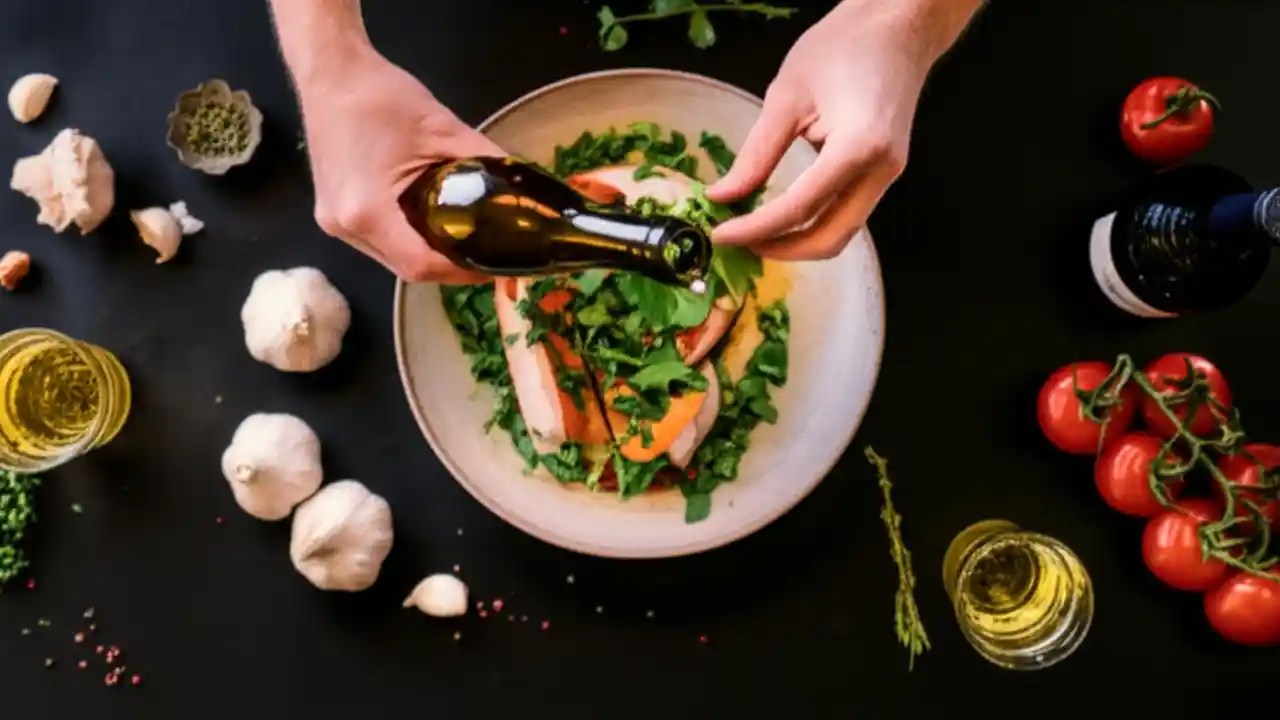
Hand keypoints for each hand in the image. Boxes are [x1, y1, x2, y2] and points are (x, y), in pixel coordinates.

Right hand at [298, 49, 503, 281]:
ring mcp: (334, 223)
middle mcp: (345, 227)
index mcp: (367, 212)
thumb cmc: (382, 97)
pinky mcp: (332, 213)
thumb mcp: (445, 129)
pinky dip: (407, 240)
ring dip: (427, 256)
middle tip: (486, 255)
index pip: (421, 265)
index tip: (494, 265)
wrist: (331, 72)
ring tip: (463, 242)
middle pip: (405, 268)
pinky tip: (431, 227)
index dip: (461, 271)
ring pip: (390, 259)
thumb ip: (485, 161)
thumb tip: (521, 186)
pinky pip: (377, 241)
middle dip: (449, 267)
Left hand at [706, 0, 977, 259]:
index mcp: (859, 146)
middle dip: (780, 249)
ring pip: (841, 233)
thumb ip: (755, 153)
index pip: (800, 208)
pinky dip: (813, 223)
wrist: (900, 24)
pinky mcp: (883, 173)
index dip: (755, 229)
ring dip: (797, 242)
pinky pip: (847, 214)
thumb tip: (723, 196)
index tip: (720, 234)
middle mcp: (881, 170)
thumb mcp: (786, 95)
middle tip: (736, 241)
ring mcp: (888, 175)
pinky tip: (781, 215)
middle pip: (829, 238)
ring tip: (754, 233)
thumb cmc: (846, 45)